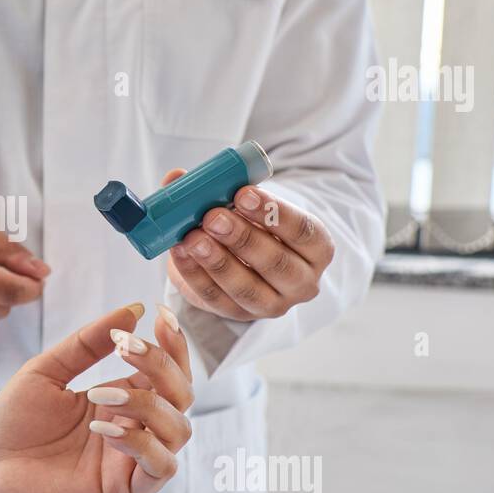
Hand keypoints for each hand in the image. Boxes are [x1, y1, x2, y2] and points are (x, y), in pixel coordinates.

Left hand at [0, 303, 192, 492]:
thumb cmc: (13, 426)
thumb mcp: (46, 371)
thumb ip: (87, 344)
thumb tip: (133, 309)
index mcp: (121, 400)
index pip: (168, 371)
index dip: (172, 344)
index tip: (160, 314)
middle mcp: (135, 429)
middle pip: (182, 395)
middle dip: (162, 365)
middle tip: (124, 347)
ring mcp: (131, 462)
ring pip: (179, 430)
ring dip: (147, 402)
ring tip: (100, 394)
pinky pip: (161, 467)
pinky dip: (141, 442)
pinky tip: (103, 429)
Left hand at [163, 168, 334, 321]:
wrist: (246, 260)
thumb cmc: (252, 224)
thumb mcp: (247, 205)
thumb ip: (218, 188)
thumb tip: (177, 177)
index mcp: (317, 247)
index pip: (304, 231)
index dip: (274, 212)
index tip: (242, 193)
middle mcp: (303, 281)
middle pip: (276, 263)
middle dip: (242, 238)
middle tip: (213, 217)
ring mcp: (273, 304)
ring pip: (247, 288)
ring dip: (217, 261)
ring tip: (193, 238)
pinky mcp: (240, 315)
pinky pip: (217, 299)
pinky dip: (195, 275)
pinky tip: (180, 253)